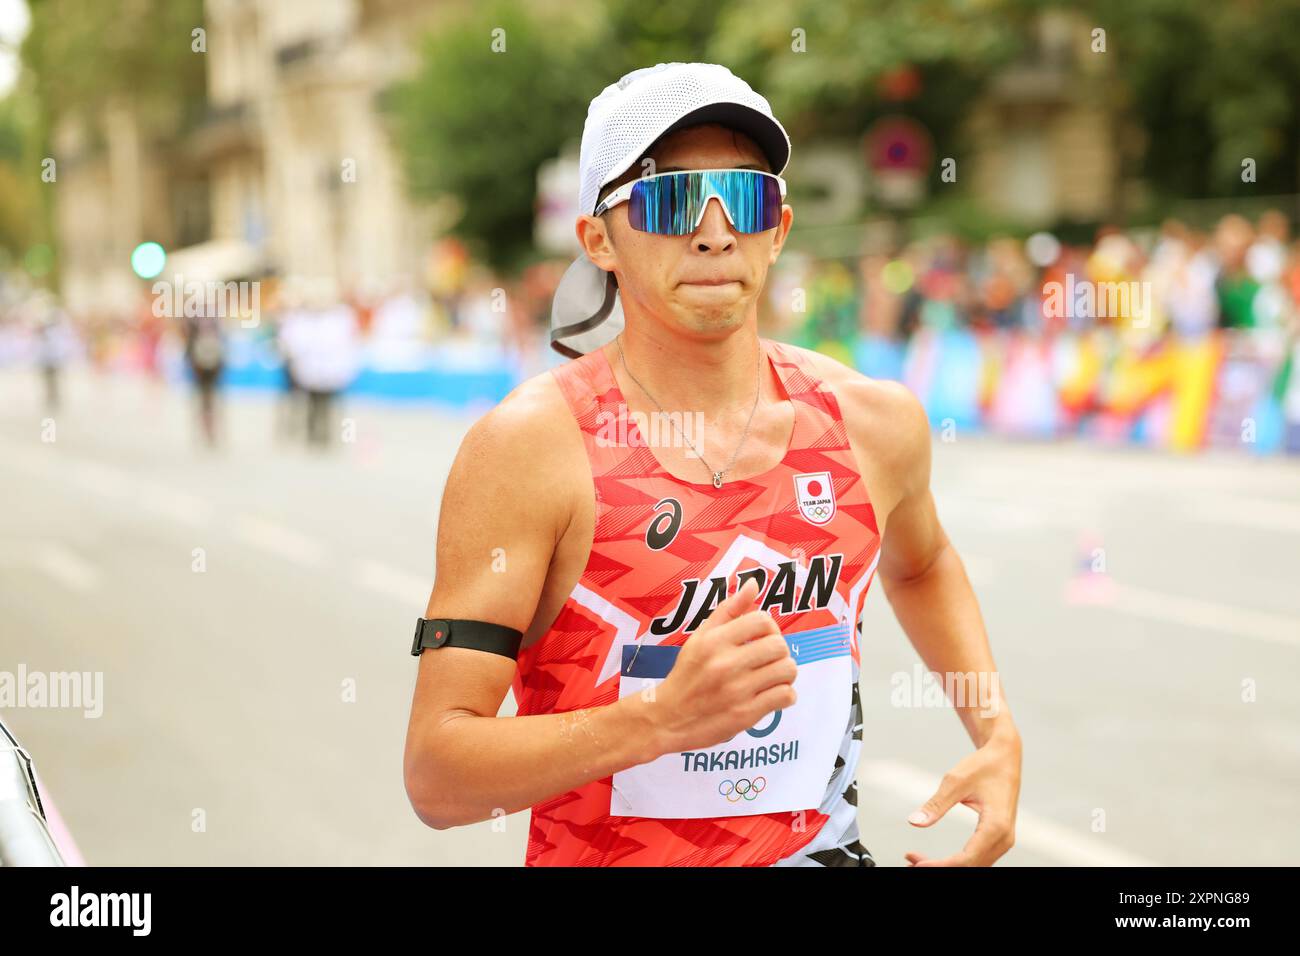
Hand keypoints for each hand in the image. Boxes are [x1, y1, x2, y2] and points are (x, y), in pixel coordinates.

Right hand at [649, 577, 796, 752]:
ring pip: (787, 670)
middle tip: (769, 659)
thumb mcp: (701, 637)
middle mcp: (725, 663)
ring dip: (785, 673)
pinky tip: (771, 694)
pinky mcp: (746, 714)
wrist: (668, 718)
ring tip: (773, 676)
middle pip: (779, 645)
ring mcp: (737, 690)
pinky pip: (785, 696)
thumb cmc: (687, 675)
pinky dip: (785, 695)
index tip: (762, 638)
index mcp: (714, 641)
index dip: (770, 628)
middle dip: (779, 651)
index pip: (762, 620)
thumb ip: (729, 610)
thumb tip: (754, 584)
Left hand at [904, 730, 1021, 865]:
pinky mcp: (998, 839)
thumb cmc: (983, 765)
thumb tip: (914, 822)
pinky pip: (977, 859)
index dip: (940, 865)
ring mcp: (1003, 840)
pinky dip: (956, 862)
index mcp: (996, 826)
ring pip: (974, 866)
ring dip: (947, 867)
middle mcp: (1004, 838)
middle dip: (939, 867)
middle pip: (970, 866)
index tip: (916, 864)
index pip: (966, 859)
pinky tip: (934, 859)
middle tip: (910, 861)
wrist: (1004, 756)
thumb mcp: (955, 781)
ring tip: (916, 861)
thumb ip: (936, 805)